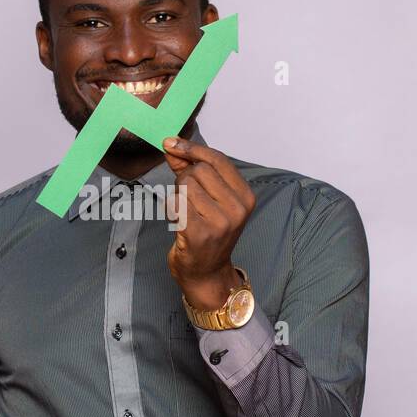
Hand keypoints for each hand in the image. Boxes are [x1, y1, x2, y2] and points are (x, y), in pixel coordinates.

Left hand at [162, 136, 255, 309]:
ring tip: (186, 214)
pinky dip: (171, 209)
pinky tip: (179, 223)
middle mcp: (237, 209)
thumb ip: (191, 169)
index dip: (192, 149)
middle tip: (188, 200)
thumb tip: (172, 145)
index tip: (172, 143)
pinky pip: (175, 203)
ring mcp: (219, 223)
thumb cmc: (207, 234)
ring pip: (185, 185)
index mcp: (245, 197)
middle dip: (184, 179)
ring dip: (177, 195)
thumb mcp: (209, 199)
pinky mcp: (199, 234)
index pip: (217, 159)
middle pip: (198, 170)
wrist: (206, 273)